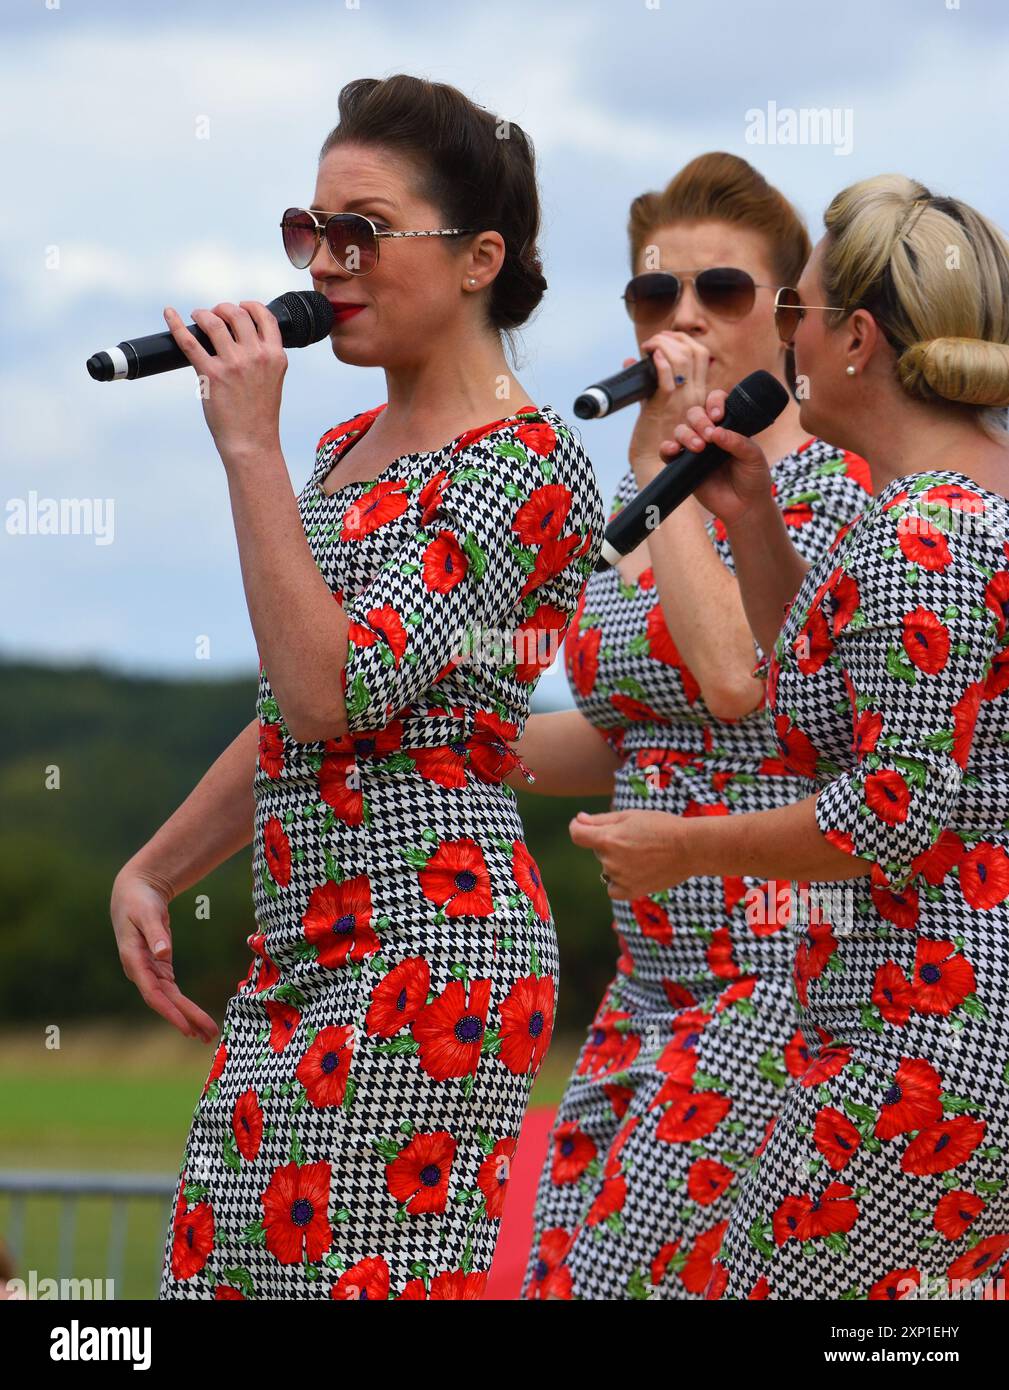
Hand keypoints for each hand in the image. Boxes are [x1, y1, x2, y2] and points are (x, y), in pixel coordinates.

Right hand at [110, 868, 217, 1041]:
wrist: (133, 892)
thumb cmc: (139, 900)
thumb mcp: (147, 912)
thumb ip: (156, 933)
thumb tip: (164, 954)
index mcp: (133, 960)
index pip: (153, 993)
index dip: (169, 1011)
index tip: (186, 1026)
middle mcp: (140, 971)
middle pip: (165, 1001)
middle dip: (186, 1019)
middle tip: (208, 1036)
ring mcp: (149, 971)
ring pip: (170, 1000)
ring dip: (188, 1016)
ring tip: (208, 1034)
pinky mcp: (159, 968)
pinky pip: (172, 992)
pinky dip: (185, 1005)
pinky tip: (196, 1018)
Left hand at [163, 301, 287, 461]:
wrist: (252, 442)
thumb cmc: (259, 416)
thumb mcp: (272, 380)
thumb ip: (263, 357)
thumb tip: (239, 337)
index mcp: (275, 356)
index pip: (264, 316)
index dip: (249, 305)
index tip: (239, 307)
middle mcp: (256, 356)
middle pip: (236, 314)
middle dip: (222, 309)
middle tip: (213, 315)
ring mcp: (234, 364)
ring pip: (213, 322)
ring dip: (203, 314)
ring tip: (198, 317)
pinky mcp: (211, 374)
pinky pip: (188, 341)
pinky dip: (175, 324)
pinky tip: (169, 314)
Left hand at [568, 808, 690, 899]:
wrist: (690, 848)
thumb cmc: (660, 826)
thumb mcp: (629, 816)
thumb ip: (599, 820)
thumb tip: (578, 820)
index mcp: (607, 839)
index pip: (577, 834)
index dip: (577, 827)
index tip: (582, 825)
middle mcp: (610, 861)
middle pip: (598, 850)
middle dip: (609, 842)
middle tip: (636, 838)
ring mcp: (619, 878)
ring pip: (607, 868)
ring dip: (617, 861)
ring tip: (644, 854)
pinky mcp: (630, 892)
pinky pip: (612, 888)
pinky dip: (619, 881)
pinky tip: (636, 871)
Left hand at [626, 331, 709, 480]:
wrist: (653, 464)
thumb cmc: (653, 436)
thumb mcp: (653, 403)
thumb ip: (647, 381)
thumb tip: (629, 360)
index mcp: (698, 393)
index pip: (701, 354)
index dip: (684, 339)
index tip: (664, 339)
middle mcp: (695, 395)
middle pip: (695, 350)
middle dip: (673, 337)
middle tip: (653, 341)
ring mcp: (683, 400)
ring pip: (683, 359)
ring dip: (663, 345)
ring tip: (649, 347)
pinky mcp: (666, 408)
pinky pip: (668, 379)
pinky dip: (659, 362)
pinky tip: (650, 356)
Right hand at [659, 390, 772, 528]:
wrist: (746, 507)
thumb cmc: (753, 479)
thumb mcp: (753, 457)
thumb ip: (738, 442)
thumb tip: (716, 432)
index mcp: (728, 426)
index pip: (716, 403)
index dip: (714, 402)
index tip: (719, 415)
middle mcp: (709, 435)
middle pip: (694, 413)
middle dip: (699, 420)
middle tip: (709, 435)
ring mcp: (695, 450)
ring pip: (681, 430)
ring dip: (687, 434)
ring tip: (699, 447)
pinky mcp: (683, 466)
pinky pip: (667, 452)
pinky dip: (667, 448)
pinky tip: (674, 450)